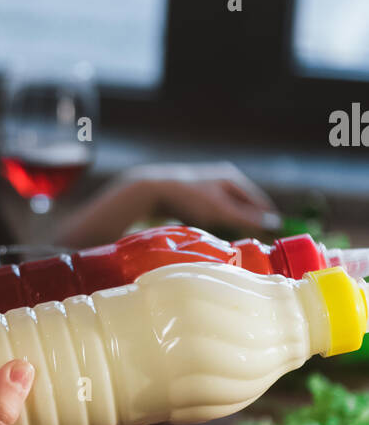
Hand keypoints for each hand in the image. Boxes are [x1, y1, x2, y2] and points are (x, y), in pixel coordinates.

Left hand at [122, 161, 279, 234]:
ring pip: (225, 213)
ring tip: (235, 245)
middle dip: (248, 225)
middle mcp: (219, 180)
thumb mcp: (221, 211)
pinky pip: (209, 216)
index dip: (267, 220)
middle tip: (255, 246)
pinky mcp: (189, 199)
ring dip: (230, 228)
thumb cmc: (189, 200)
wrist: (150, 192)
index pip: (259, 201)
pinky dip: (214, 227)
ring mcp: (204, 189)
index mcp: (231, 178)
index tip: (274, 239)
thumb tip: (274, 224)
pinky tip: (212, 238)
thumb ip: (247, 218)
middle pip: (242, 207)